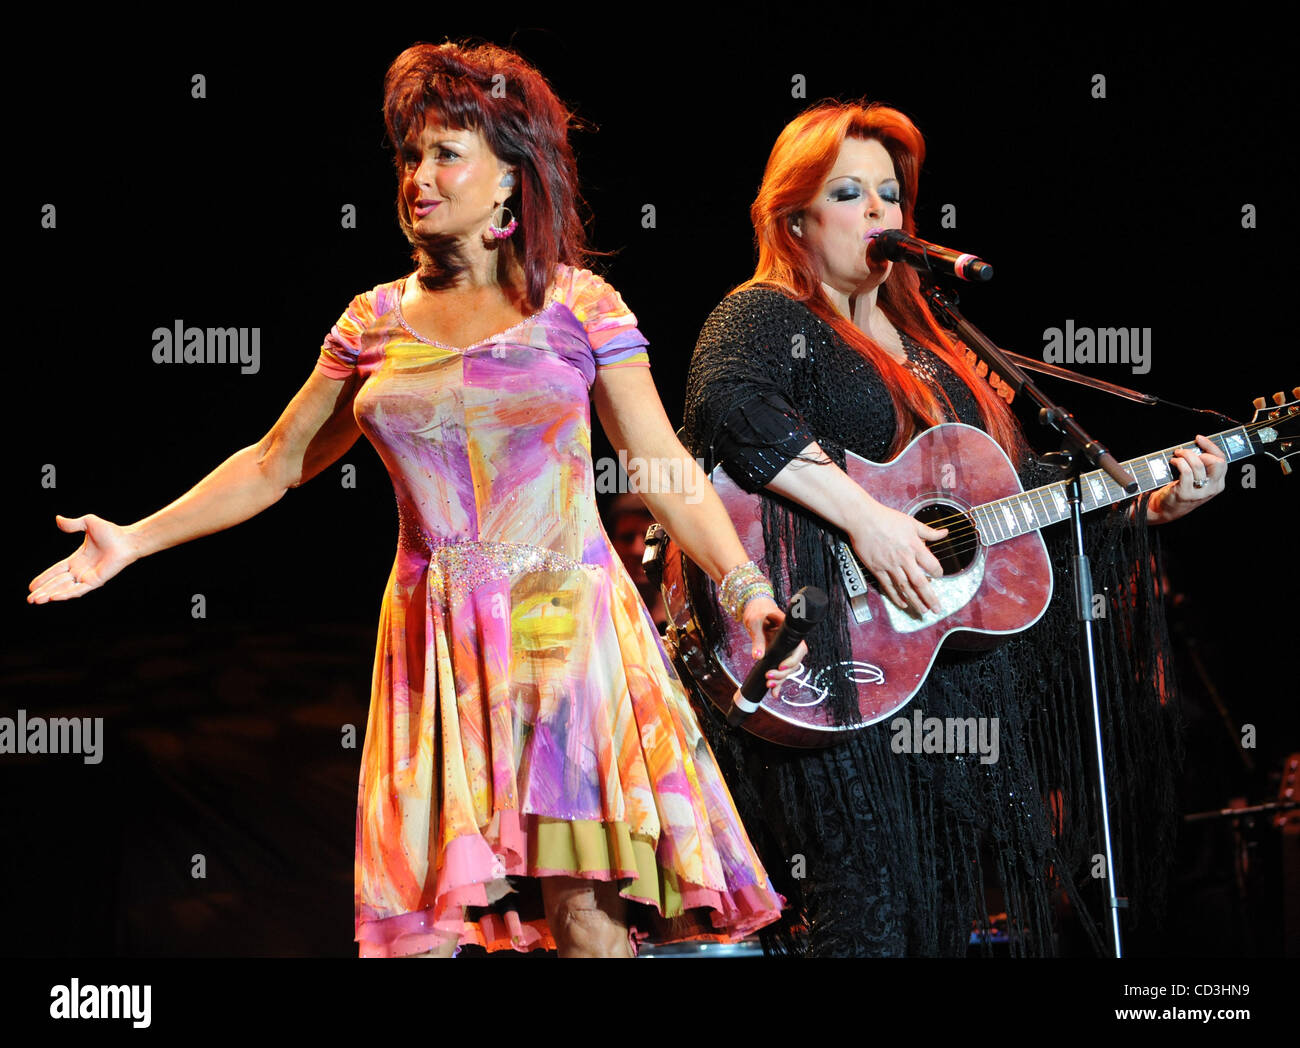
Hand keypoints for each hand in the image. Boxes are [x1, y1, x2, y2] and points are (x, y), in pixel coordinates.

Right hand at [27, 514, 140, 603]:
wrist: (127, 540)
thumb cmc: (111, 532)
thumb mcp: (87, 523)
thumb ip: (72, 524)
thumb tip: (57, 519)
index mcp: (77, 559)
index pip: (56, 571)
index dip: (44, 578)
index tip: (31, 586)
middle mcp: (81, 570)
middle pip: (58, 583)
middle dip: (43, 591)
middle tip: (30, 599)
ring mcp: (88, 576)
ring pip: (65, 588)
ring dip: (50, 594)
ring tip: (36, 600)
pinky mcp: (96, 581)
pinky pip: (78, 590)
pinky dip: (66, 594)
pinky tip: (54, 597)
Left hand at [742, 597, 808, 698]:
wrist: (754, 606)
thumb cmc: (757, 610)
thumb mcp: (755, 623)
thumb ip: (757, 639)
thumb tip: (758, 657)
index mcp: (790, 631)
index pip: (799, 649)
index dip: (792, 660)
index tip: (781, 668)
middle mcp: (790, 641)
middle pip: (794, 662)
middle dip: (783, 674)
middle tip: (768, 677)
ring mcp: (784, 649)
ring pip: (788, 669)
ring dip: (780, 680)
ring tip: (769, 686)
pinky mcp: (777, 654)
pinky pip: (780, 669)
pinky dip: (778, 681)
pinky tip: (774, 693)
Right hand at [849, 500, 947, 614]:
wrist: (863, 519)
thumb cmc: (886, 519)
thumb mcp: (911, 522)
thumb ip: (929, 532)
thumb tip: (944, 533)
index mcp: (914, 546)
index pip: (931, 565)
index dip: (938, 572)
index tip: (939, 576)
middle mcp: (903, 558)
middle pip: (920, 582)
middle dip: (930, 597)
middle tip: (937, 608)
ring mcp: (890, 565)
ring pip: (905, 587)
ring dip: (915, 600)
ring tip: (923, 610)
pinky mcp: (877, 569)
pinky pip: (888, 586)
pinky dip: (896, 597)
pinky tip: (903, 603)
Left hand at [1147, 435, 1227, 524]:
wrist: (1165, 510)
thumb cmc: (1181, 490)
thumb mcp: (1198, 480)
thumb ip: (1202, 466)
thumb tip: (1198, 446)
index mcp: (1218, 483)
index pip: (1222, 460)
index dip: (1211, 446)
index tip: (1199, 438)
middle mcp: (1212, 488)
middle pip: (1217, 462)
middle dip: (1202, 450)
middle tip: (1186, 450)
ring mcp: (1199, 492)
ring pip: (1198, 464)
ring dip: (1186, 455)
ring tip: (1177, 454)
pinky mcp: (1185, 493)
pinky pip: (1186, 471)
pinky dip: (1179, 462)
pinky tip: (1173, 461)